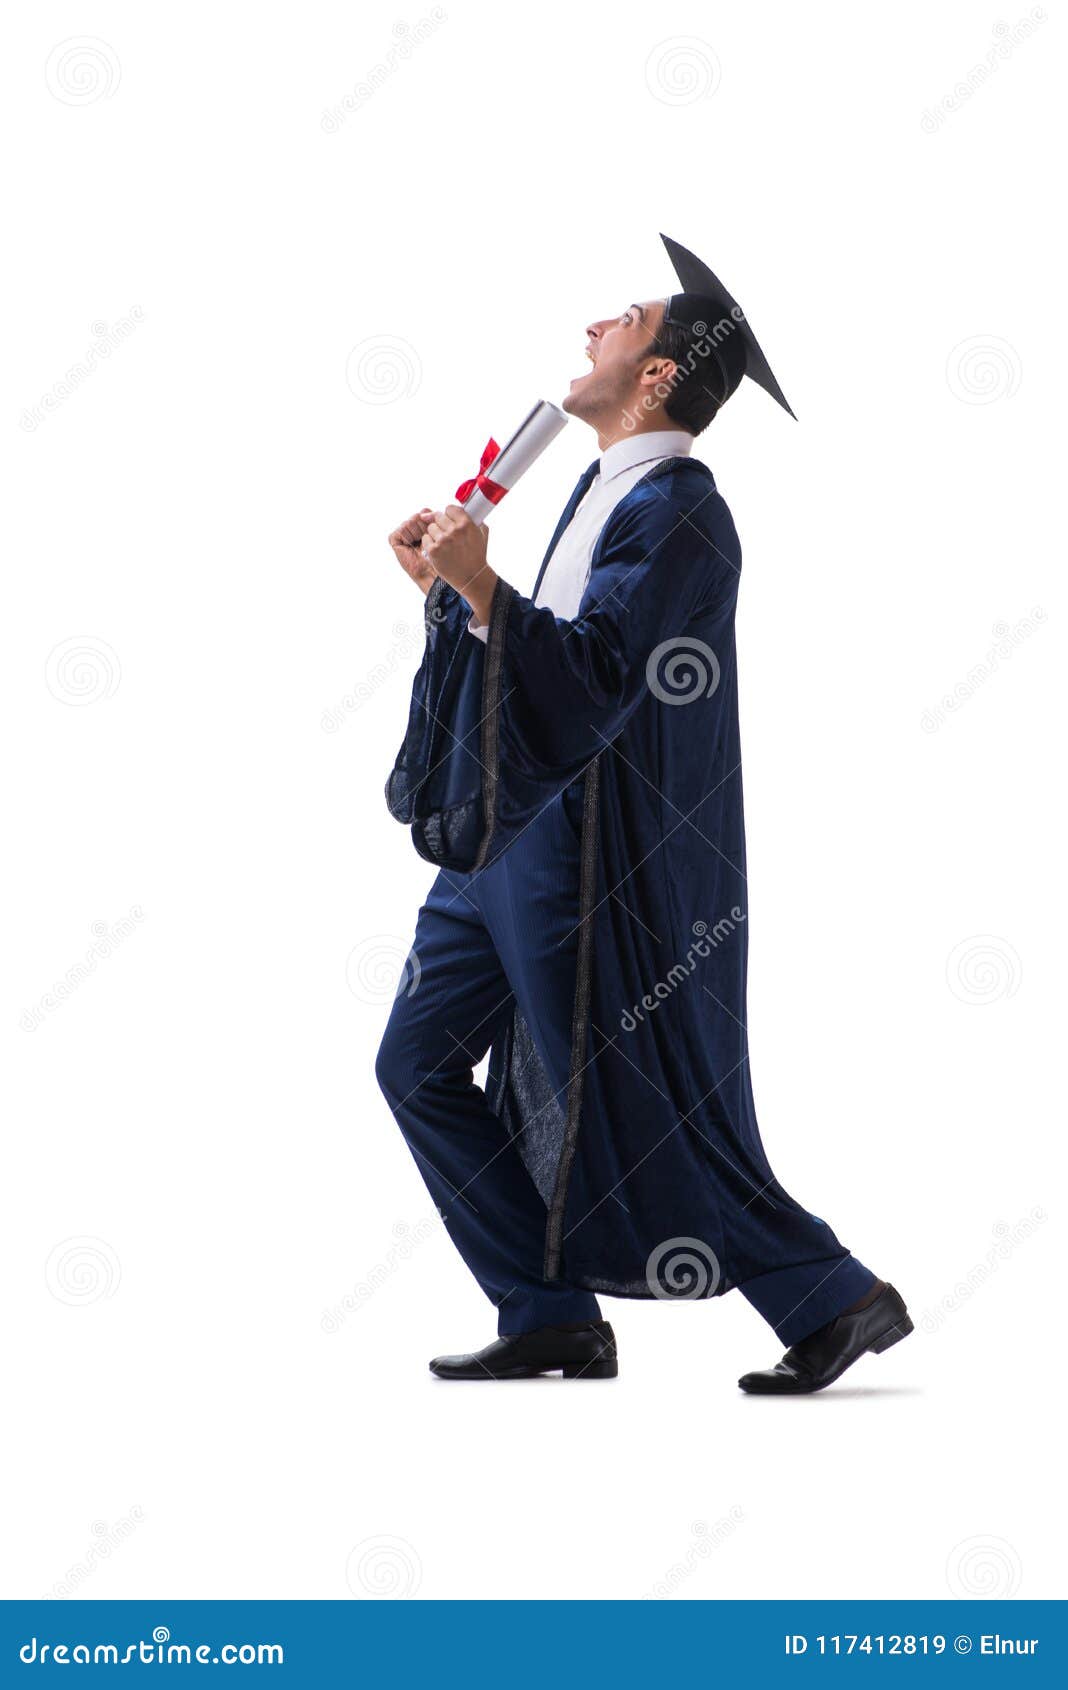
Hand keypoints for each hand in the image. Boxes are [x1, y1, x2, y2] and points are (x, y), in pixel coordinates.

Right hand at [388, 509, 436, 594]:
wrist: (430, 571)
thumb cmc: (436, 555)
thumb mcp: (438, 533)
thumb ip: (432, 518)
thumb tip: (424, 512)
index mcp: (422, 524)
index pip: (425, 513)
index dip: (431, 523)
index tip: (435, 536)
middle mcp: (412, 527)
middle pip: (418, 516)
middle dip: (425, 528)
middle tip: (426, 542)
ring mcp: (402, 532)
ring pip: (411, 521)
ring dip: (418, 534)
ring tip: (419, 545)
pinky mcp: (394, 538)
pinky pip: (402, 529)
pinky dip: (408, 537)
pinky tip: (411, 545)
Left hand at [421, 505, 497, 623]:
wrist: (472, 577)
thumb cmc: (477, 555)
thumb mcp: (481, 533)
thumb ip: (472, 518)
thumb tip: (459, 508)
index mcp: (466, 523)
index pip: (449, 508)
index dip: (449, 515)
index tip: (450, 520)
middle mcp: (454, 530)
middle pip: (438, 517)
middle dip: (441, 524)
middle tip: (447, 535)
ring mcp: (443, 540)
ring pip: (430, 528)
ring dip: (435, 534)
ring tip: (444, 544)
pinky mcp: (434, 550)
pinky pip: (426, 539)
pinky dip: (430, 544)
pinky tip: (439, 550)